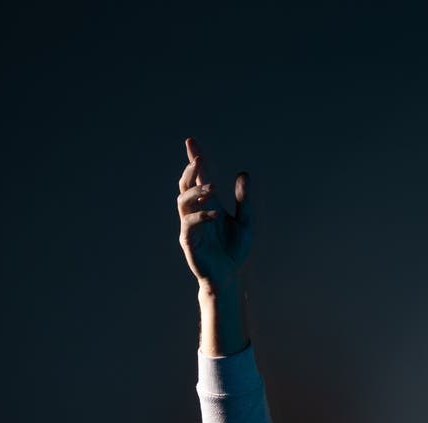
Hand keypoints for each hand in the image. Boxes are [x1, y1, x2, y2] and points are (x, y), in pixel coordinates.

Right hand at [177, 137, 251, 293]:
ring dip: (195, 192)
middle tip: (199, 160)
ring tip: (212, 190)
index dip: (195, 160)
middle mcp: (197, 213)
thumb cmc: (235, 250)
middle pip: (185, 185)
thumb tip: (243, 174)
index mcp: (209, 206)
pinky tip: (215, 214)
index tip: (191, 141)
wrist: (229, 275)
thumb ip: (244, 200)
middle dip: (190, 171)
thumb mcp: (245, 222)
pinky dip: (201, 216)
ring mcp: (190, 226)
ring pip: (182, 201)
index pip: (199, 179)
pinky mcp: (188, 241)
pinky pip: (189, 223)